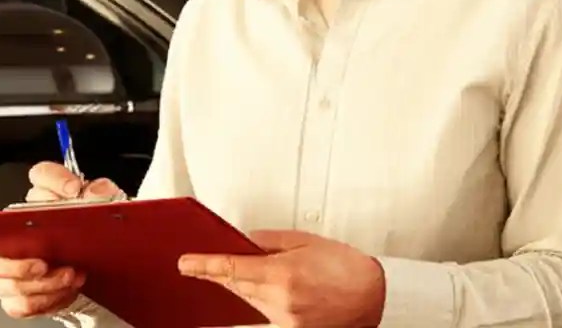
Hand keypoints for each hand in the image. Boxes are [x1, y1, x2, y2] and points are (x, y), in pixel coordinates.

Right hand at [0, 161, 124, 318]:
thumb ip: (103, 196)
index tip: (72, 190)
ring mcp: (10, 263)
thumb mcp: (107, 212)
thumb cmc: (90, 237)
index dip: (54, 180)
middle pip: (1, 238)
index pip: (41, 175)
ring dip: (39, 283)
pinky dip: (44, 302)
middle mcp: (19, 229)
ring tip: (68, 278)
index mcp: (43, 201)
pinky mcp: (14, 293)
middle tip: (46, 263)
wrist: (94, 269)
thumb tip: (92, 193)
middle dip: (23, 256)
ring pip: (5, 277)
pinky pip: (19, 303)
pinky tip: (65, 293)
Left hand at [178, 230, 386, 327]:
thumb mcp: (306, 241)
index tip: (186, 263)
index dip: (205, 266)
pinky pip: (264, 314)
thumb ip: (271, 241)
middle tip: (209, 263)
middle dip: (223, 274)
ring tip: (250, 273)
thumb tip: (246, 241)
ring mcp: (286, 320)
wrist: (374, 297)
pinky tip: (265, 290)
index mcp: (283, 274)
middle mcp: (281, 301)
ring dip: (243, 287)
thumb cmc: (347, 268)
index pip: (231, 269)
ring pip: (249, 302)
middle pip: (237, 287)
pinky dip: (260, 300)